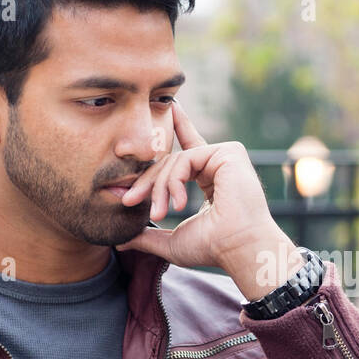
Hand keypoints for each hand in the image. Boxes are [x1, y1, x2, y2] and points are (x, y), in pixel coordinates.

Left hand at [113, 101, 283, 272]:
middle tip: (129, 200)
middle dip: (147, 182)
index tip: (169, 110)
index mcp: (211, 179)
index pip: (187, 152)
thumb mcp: (172, 241)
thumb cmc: (213, 248)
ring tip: (160, 213)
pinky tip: (180, 202)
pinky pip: (186, 157)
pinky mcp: (229, 152)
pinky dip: (175, 180)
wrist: (237, 248)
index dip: (178, 129)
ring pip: (175, 160)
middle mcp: (219, 164)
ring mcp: (225, 156)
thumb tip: (121, 241)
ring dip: (160, 187)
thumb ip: (148, 237)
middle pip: (171, 160)